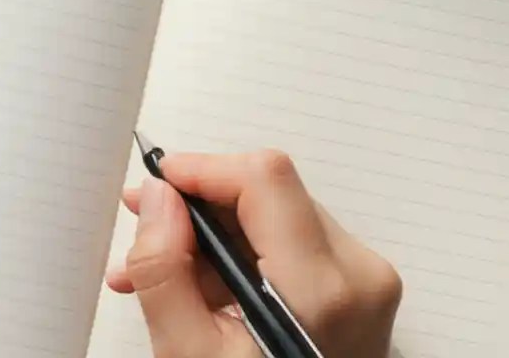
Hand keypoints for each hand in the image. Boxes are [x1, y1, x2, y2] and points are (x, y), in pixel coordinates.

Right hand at [106, 151, 401, 357]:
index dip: (201, 169)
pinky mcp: (360, 288)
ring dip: (214, 237)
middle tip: (142, 237)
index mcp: (321, 291)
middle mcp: (359, 275)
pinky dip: (243, 256)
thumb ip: (164, 270)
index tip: (156, 184)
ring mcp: (365, 282)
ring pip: (276, 214)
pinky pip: (292, 242)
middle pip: (267, 193)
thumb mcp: (187, 355)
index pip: (264, 178)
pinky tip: (204, 289)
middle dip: (197, 210)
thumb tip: (156, 198)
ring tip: (165, 280)